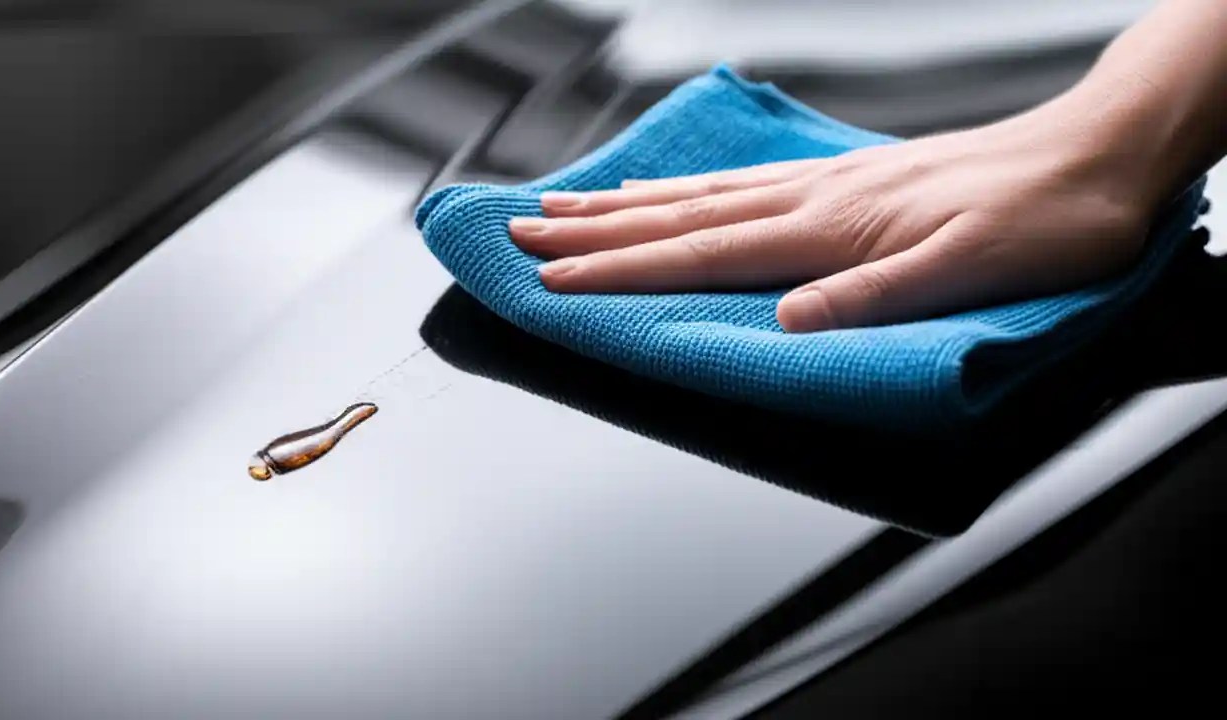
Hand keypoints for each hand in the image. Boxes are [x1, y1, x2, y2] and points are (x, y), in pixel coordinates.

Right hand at [508, 101, 1161, 332]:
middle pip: (679, 217)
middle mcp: (811, 199)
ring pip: (701, 193)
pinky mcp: (840, 178)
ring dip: (626, 204)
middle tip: (521, 232)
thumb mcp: (969, 271)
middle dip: (593, 231)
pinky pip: (742, 180)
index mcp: (830, 229)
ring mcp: (822, 183)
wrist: (1094, 156)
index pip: (702, 254)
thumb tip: (785, 320)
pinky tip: (668, 186)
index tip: (553, 277)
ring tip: (566, 205)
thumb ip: (871, 296)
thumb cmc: (1043, 220)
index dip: (622, 269)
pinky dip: (688, 185)